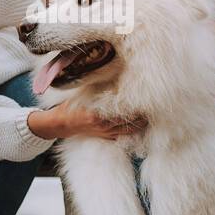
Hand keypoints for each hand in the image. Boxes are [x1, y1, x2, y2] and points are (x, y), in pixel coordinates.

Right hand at [27, 99, 147, 140]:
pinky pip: (121, 136)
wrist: (61, 124)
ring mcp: (104, 133)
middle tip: (153, 110)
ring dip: (139, 126)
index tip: (145, 101)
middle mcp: (103, 125)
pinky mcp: (104, 137)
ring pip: (127, 131)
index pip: (121, 111)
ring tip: (150, 119)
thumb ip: (97, 88)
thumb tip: (113, 77)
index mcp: (97, 114)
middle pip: (128, 123)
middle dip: (141, 118)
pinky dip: (130, 132)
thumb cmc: (71, 107)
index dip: (134, 107)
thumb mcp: (83, 95)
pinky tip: (138, 127)